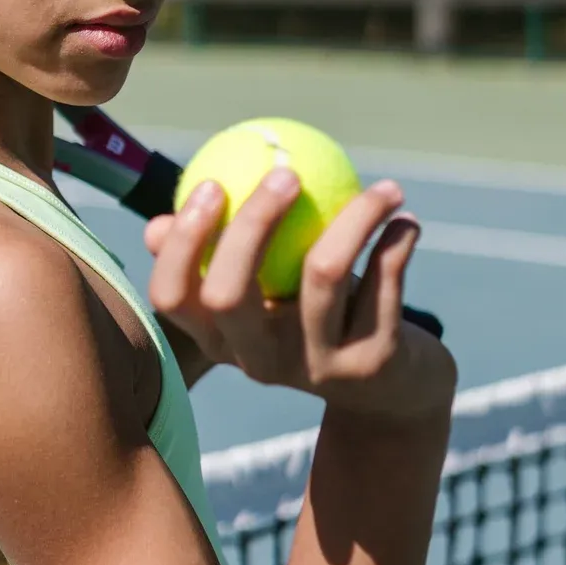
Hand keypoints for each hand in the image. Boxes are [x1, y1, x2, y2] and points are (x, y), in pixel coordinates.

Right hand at [144, 169, 455, 422]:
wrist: (390, 392)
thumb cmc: (314, 318)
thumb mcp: (266, 294)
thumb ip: (219, 256)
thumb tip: (159, 224)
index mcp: (220, 340)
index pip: (173, 298)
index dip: (182, 244)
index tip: (211, 185)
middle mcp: (257, 361)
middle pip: (228, 294)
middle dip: (251, 222)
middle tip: (285, 172)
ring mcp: (314, 367)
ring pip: (323, 273)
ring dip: (356, 216)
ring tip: (384, 188)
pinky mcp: (369, 365)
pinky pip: (383, 284)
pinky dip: (396, 243)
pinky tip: (405, 222)